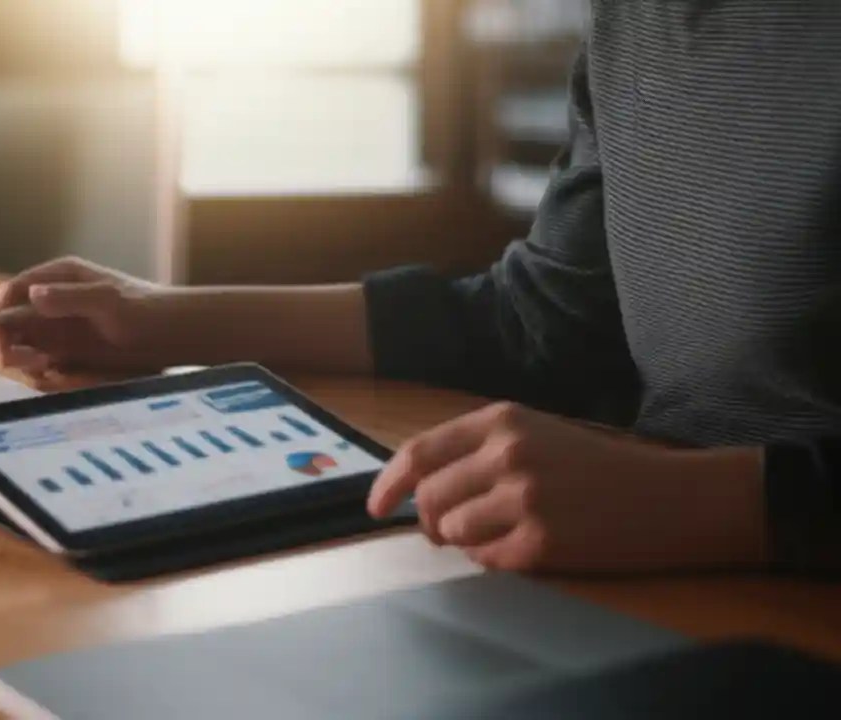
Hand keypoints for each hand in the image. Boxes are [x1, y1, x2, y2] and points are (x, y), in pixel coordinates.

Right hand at [0, 257, 173, 377]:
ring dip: (26, 361)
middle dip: (9, 344)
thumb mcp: (108, 302)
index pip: (11, 292)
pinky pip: (42, 364)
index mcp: (58, 278)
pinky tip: (62, 375)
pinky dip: (44, 373)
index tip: (1, 340)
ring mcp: (59, 328)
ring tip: (49, 368)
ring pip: (22, 346)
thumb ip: (71, 298)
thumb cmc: (145, 311)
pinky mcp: (69, 352)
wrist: (173, 336)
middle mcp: (52, 301)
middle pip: (10, 323)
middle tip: (26, 363)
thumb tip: (32, 296)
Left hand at [367, 402, 767, 571]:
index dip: (389, 483)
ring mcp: (524, 499)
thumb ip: (478, 451)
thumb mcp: (536, 434)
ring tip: (499, 532)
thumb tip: (418, 486)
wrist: (671, 498)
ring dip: (463, 540)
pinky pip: (485, 560)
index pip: (419, 451)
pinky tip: (524, 546)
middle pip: (429, 498)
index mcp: (502, 421)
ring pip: (451, 531)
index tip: (375, 506)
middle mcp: (507, 454)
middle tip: (445, 531)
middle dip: (429, 522)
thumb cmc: (600, 466)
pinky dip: (493, 559)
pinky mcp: (542, 543)